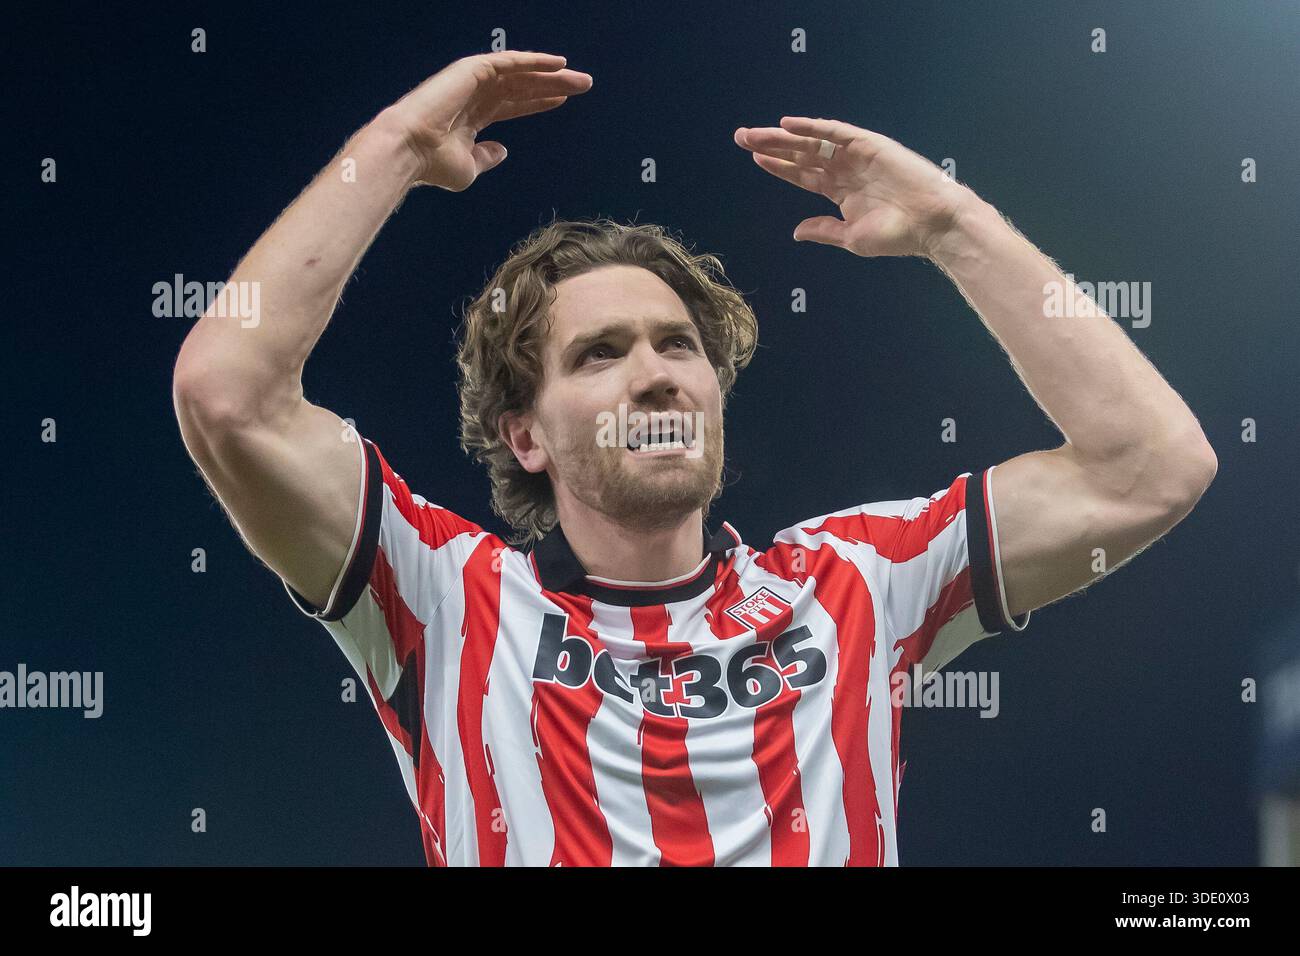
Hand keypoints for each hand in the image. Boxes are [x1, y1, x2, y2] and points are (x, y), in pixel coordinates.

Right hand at [379, 50, 591, 190]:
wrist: (411, 151)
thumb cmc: (434, 164)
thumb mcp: (469, 167)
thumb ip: (487, 157)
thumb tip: (502, 150)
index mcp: (472, 116)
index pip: (512, 104)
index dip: (537, 101)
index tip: (562, 101)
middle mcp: (474, 94)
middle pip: (522, 86)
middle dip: (553, 85)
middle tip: (583, 85)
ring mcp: (473, 80)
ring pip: (521, 73)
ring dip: (552, 74)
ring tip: (580, 78)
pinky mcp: (472, 69)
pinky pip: (510, 62)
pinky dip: (535, 61)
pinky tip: (559, 63)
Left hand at [734, 117, 975, 257]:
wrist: (931, 224)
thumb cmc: (898, 234)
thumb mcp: (851, 238)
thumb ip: (823, 230)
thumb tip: (796, 232)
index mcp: (841, 191)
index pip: (803, 174)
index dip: (780, 166)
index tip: (756, 158)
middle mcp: (846, 169)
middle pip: (801, 154)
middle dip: (772, 146)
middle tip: (741, 137)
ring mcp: (856, 155)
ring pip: (812, 142)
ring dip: (782, 136)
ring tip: (754, 133)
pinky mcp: (868, 145)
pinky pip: (834, 132)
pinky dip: (811, 127)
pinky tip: (787, 125)